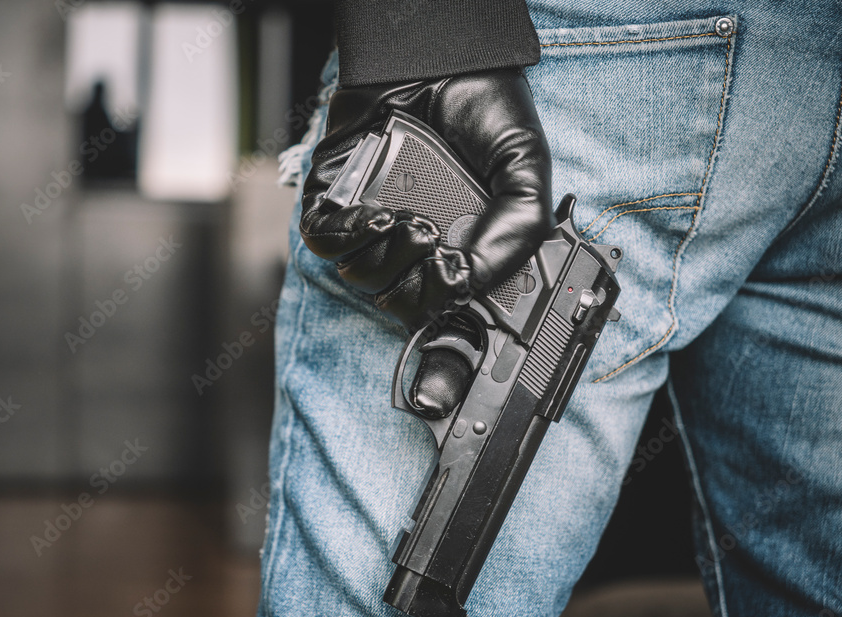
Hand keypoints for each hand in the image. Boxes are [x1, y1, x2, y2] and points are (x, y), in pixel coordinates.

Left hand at [300, 68, 553, 417]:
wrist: (437, 56)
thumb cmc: (481, 112)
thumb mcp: (526, 171)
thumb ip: (518, 231)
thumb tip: (472, 282)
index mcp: (455, 249)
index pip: (442, 310)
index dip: (443, 326)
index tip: (448, 318)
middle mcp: (411, 246)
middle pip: (396, 304)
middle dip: (413, 284)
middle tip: (433, 243)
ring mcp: (371, 227)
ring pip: (358, 279)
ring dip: (382, 257)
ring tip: (405, 219)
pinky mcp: (334, 201)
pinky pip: (324, 242)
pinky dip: (347, 234)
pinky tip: (373, 210)